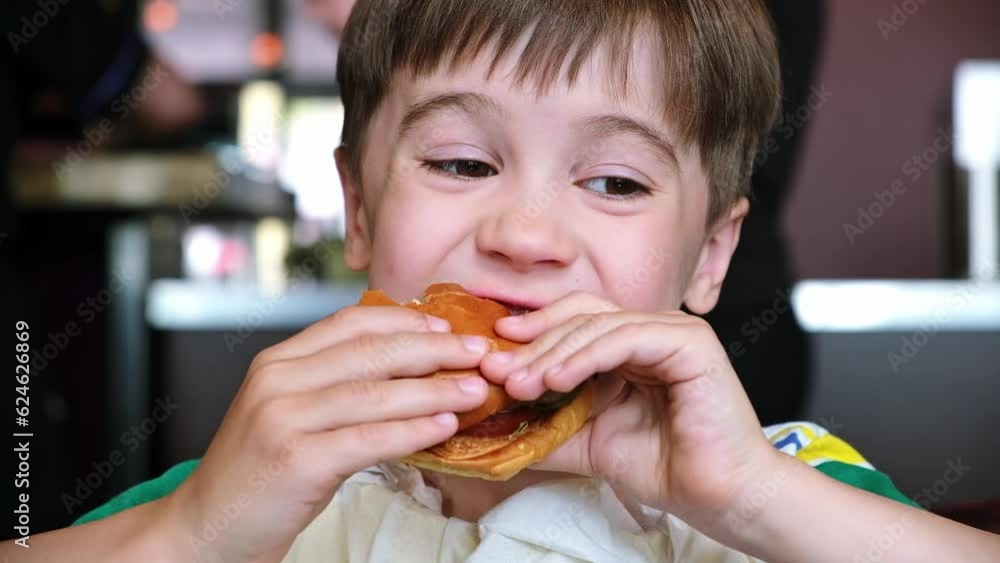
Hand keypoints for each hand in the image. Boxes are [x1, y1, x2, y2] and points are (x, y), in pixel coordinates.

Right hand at [164, 306, 489, 561]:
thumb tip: (411, 370)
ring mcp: (283, 418)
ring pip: (375, 394)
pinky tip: (443, 427)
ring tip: (475, 390)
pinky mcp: (295, 459)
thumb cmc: (260, 471)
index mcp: (278, 360)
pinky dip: (413, 431)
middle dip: (433, 350)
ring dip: (434, 390)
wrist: (206, 526)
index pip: (351, 323)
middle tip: (477, 352)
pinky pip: (369, 439)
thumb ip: (336, 384)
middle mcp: (277, 380)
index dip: (405, 322)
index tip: (446, 327)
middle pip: (371, 352)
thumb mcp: (292, 412)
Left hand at [479, 292, 783, 534]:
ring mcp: (672, 331)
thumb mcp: (586, 441)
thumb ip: (547, 426)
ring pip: (598, 324)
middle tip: (497, 371)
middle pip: (580, 316)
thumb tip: (493, 424)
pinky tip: (558, 379)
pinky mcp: (690, 341)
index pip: (574, 321)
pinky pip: (626, 338)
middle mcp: (651, 330)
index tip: (493, 354)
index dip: (533, 332)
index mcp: (630, 346)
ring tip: (521, 383)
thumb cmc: (663, 467)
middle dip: (534, 343)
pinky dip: (586, 356)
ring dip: (553, 353)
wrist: (716, 495)